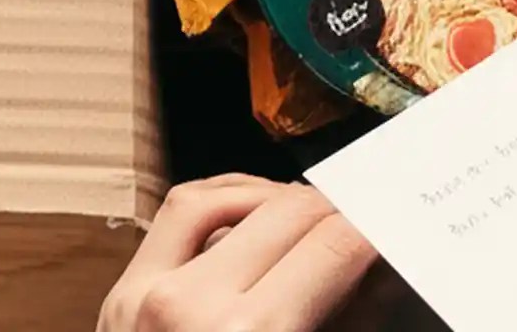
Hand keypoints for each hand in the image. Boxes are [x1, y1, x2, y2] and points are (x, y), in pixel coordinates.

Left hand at [99, 174, 382, 331]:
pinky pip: (179, 213)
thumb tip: (383, 273)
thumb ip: (346, 323)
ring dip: (282, 198)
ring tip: (314, 217)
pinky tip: (257, 212)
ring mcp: (145, 294)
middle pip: (291, 214)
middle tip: (365, 226)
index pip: (335, 246)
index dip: (376, 231)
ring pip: (230, 197)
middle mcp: (193, 306)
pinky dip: (225, 199)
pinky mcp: (120, 294)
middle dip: (340, 213)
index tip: (395, 232)